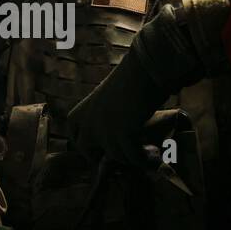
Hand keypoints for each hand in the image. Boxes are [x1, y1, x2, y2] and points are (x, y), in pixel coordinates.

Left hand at [67, 47, 170, 166]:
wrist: (143, 70)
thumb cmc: (128, 79)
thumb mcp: (106, 101)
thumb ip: (103, 119)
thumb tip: (115, 139)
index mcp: (79, 113)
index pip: (74, 136)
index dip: (86, 146)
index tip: (100, 151)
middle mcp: (87, 125)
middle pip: (88, 153)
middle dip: (104, 157)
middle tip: (124, 155)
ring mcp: (104, 132)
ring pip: (117, 157)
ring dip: (133, 158)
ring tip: (151, 154)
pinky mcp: (123, 136)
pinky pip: (133, 158)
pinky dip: (145, 160)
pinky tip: (156, 155)